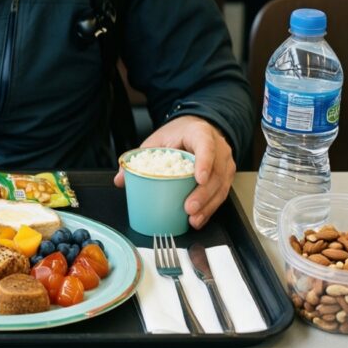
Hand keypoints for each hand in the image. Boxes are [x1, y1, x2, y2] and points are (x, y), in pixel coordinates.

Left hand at [113, 115, 235, 228]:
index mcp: (200, 134)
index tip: (198, 178)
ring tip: (193, 218)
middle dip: (203, 194)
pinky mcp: (226, 176)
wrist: (197, 128)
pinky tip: (199, 218)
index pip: (206, 146)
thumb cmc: (179, 134)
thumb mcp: (158, 140)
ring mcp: (224, 162)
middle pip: (215, 173)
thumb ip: (140, 157)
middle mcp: (218, 148)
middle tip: (189, 207)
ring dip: (207, 205)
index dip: (204, 162)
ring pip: (221, 186)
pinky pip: (221, 194)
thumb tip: (121, 179)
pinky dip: (210, 208)